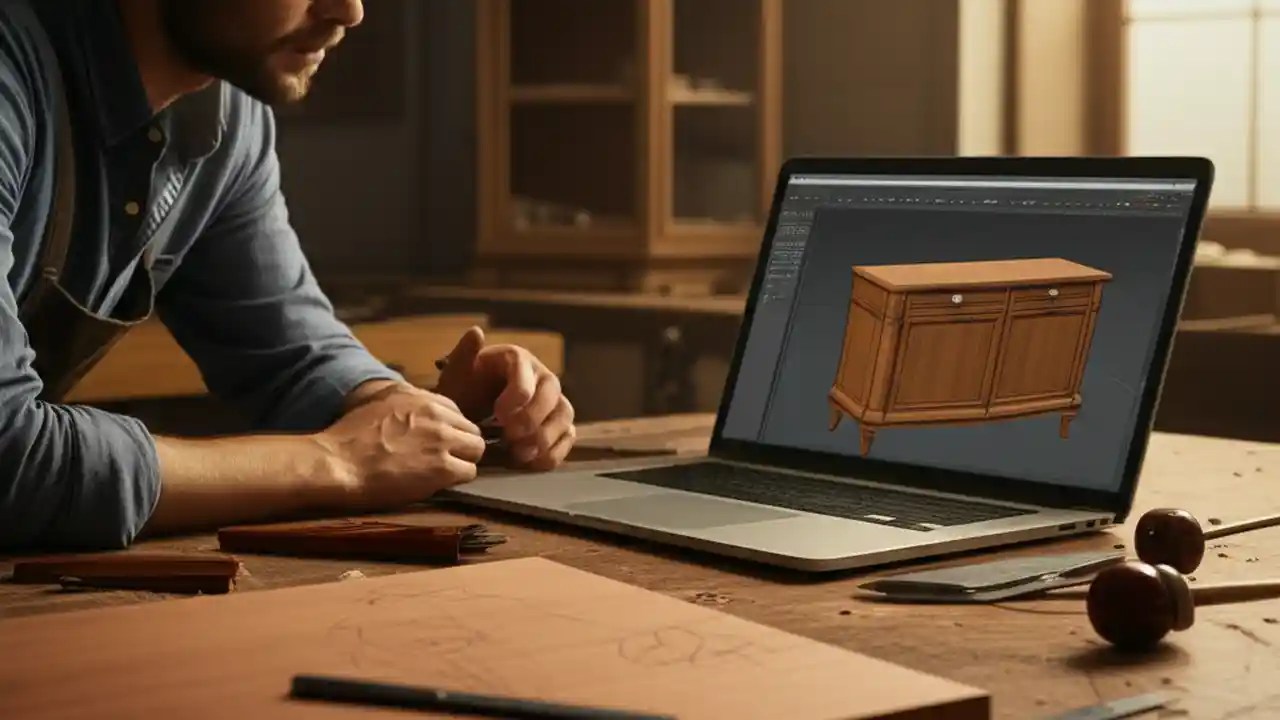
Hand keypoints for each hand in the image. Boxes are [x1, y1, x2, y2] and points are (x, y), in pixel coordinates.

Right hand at [316, 383, 486, 509]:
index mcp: (422, 397)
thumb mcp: (380, 402)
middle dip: (461, 445)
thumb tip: (417, 403)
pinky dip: (458, 479)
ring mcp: (443, 441)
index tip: (439, 440)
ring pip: (476, 450)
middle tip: (445, 459)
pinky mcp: (443, 468)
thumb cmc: (350, 436)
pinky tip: (440, 483)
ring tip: (444, 472)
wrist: (340, 462)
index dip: (450, 428)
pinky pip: (469, 472)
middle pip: (471, 430)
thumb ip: (406, 400)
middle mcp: (438, 415)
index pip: (456, 411)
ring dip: (464, 461)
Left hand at [434, 326, 575, 469]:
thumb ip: (463, 357)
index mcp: (516, 359)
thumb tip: (476, 332)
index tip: (500, 416)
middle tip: (511, 439)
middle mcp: (541, 376)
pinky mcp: (559, 424)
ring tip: (520, 454)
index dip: (518, 394)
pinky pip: (568, 436)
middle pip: (551, 393)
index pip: (526, 371)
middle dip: (532, 418)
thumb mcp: (457, 375)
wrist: (470, 413)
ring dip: (545, 437)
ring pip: (564, 415)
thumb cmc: (465, 391)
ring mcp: (554, 400)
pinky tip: (533, 462)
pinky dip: (554, 451)